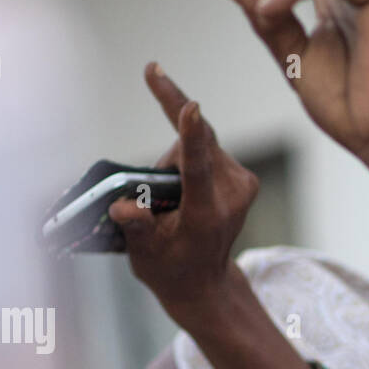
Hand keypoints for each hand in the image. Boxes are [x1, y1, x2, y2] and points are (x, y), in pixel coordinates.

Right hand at [109, 65, 258, 319]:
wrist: (204, 284)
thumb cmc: (170, 268)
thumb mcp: (144, 254)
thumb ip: (135, 226)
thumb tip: (123, 209)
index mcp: (205, 214)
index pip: (198, 169)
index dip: (191, 136)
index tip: (190, 106)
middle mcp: (230, 196)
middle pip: (194, 143)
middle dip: (167, 148)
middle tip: (151, 84)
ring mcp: (242, 185)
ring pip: (200, 143)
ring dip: (177, 159)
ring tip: (169, 198)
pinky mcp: (245, 178)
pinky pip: (209, 149)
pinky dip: (190, 155)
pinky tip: (181, 185)